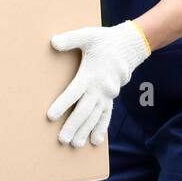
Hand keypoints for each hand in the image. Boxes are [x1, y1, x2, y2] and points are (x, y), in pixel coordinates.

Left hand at [47, 20, 150, 146]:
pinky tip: (95, 141)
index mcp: (90, 75)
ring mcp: (107, 95)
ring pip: (95, 117)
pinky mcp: (111, 97)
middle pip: (84, 111)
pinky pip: (106, 116)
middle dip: (73, 126)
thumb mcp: (87, 35)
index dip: (62, 105)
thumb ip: (70, 39)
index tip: (50, 116)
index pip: (73, 93)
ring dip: (85, 131)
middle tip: (63, 139)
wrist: (130, 45)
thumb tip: (52, 41)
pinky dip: (100, 128)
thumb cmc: (104, 40)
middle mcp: (100, 88)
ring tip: (76, 145)